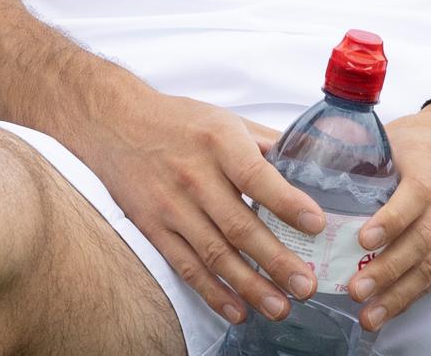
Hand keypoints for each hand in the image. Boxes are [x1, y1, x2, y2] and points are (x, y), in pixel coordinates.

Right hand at [77, 90, 325, 326]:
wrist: (113, 122)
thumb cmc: (178, 122)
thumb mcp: (225, 119)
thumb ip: (268, 144)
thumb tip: (317, 163)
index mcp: (219, 142)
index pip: (256, 176)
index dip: (287, 202)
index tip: (316, 225)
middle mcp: (194, 175)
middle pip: (239, 225)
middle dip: (276, 260)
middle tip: (306, 286)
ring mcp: (170, 204)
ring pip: (214, 253)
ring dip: (249, 285)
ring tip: (280, 308)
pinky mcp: (152, 226)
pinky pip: (185, 265)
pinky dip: (211, 291)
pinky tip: (237, 310)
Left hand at [345, 100, 430, 330]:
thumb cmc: (419, 139)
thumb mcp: (390, 134)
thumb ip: (353, 149)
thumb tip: (292, 157)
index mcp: (428, 163)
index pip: (416, 194)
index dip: (392, 219)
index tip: (363, 240)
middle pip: (424, 239)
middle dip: (389, 270)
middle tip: (355, 289)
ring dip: (400, 294)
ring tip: (369, 314)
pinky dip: (413, 295)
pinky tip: (388, 310)